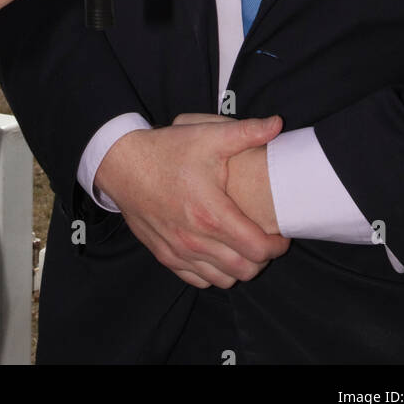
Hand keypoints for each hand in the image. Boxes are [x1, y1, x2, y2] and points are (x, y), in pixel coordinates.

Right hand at [94, 115, 289, 288]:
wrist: (122, 163)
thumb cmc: (167, 150)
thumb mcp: (208, 136)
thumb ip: (247, 132)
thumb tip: (278, 124)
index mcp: (212, 214)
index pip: (258, 249)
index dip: (277, 245)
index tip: (281, 233)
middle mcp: (196, 240)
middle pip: (245, 271)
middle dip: (262, 259)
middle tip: (264, 240)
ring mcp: (178, 251)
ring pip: (223, 280)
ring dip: (239, 268)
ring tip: (243, 247)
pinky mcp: (165, 255)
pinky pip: (198, 280)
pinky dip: (213, 273)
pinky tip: (217, 253)